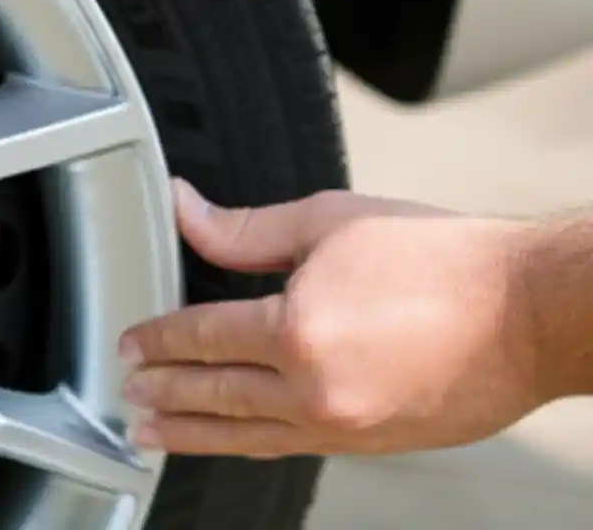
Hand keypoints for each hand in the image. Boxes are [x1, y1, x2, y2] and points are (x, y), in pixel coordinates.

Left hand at [118, 180, 562, 457]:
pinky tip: (225, 439)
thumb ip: (244, 228)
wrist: (529, 313)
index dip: (157, 338)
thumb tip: (187, 209)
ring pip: (241, 432)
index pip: (201, 335)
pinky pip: (284, 447)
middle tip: (126, 387)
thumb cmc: (446, 263)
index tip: (132, 340)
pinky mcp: (364, 441)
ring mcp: (339, 424)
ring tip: (151, 431)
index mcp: (298, 329)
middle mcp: (313, 387)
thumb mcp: (330, 222)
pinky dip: (242, 443)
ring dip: (188, 431)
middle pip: (212, 392)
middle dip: (161, 389)